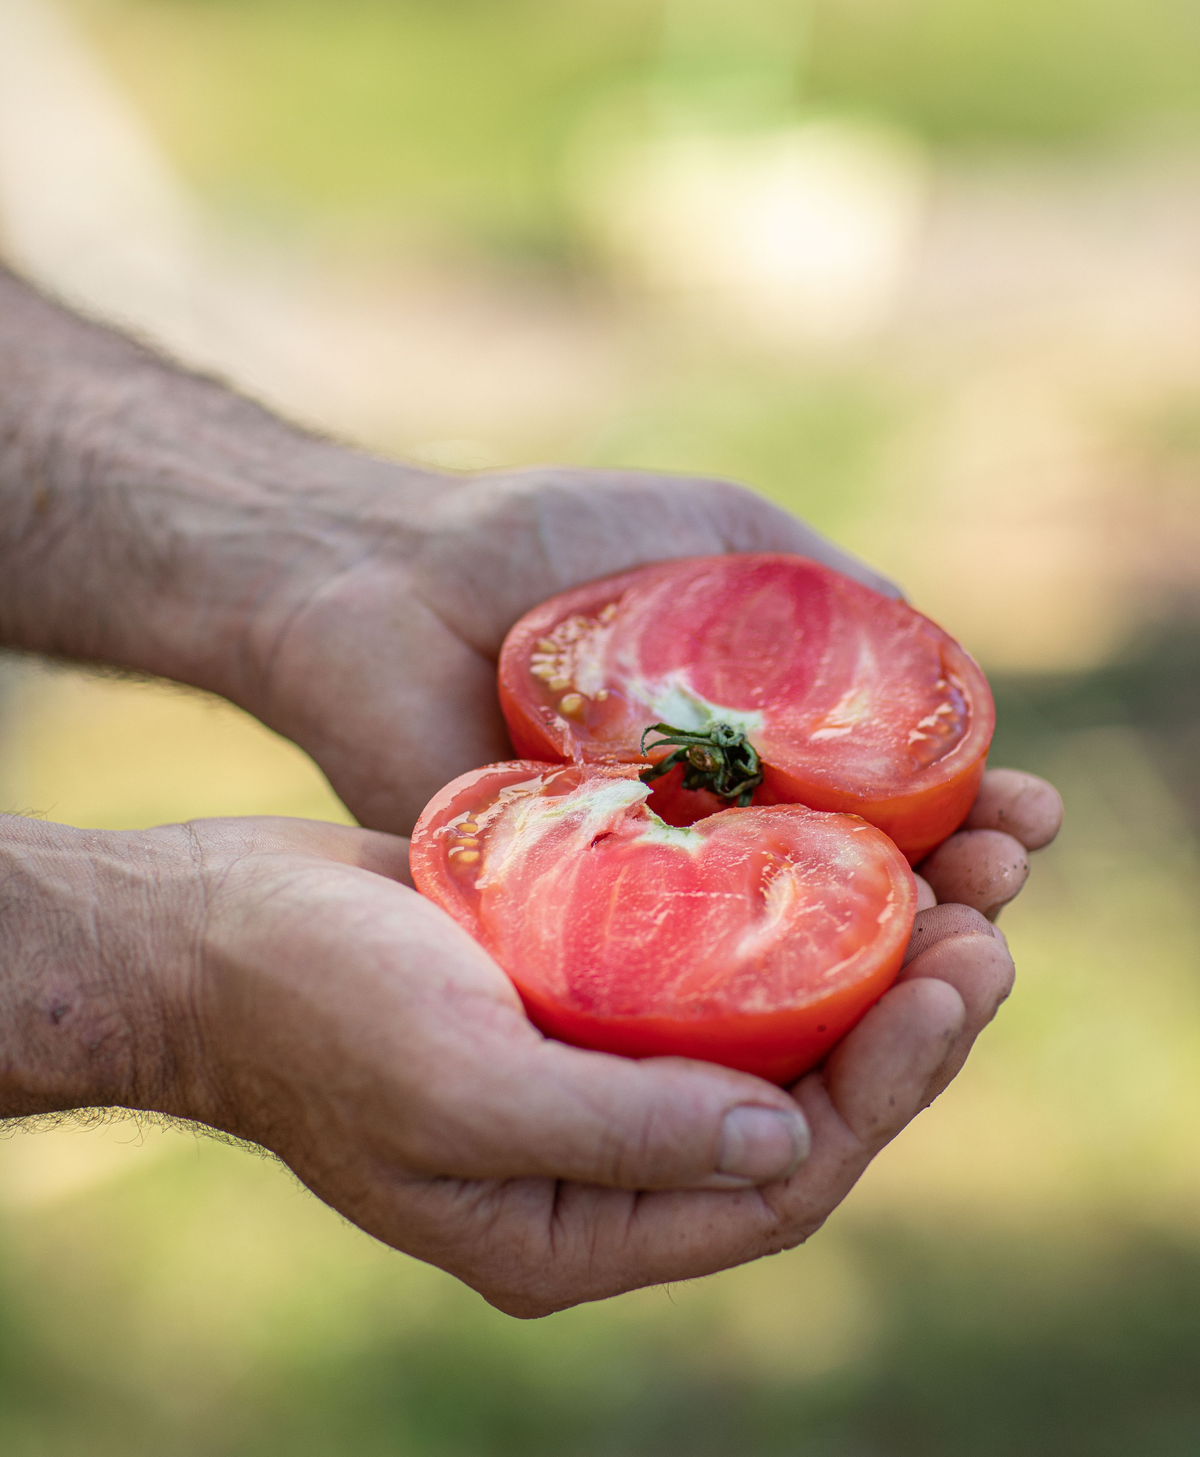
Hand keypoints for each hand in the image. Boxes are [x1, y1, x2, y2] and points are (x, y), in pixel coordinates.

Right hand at [159, 815, 1017, 1316]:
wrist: (212, 925)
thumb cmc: (309, 1012)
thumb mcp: (456, 1089)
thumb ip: (621, 1136)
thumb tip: (793, 1149)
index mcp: (579, 1224)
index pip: (780, 1185)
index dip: (887, 1092)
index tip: (959, 983)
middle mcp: (605, 1157)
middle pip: (797, 1102)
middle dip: (903, 1019)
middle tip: (989, 918)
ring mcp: (596, 1062)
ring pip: (770, 1022)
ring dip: (864, 952)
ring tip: (956, 872)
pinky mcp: (584, 977)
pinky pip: (713, 955)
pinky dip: (783, 907)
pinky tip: (837, 843)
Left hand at [248, 462, 1061, 919]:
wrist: (383, 582)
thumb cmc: (541, 539)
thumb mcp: (711, 529)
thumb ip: (818, 584)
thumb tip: (937, 653)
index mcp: (755, 744)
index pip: (891, 802)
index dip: (973, 816)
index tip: (1030, 817)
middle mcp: (711, 823)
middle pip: (855, 885)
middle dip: (950, 895)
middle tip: (1003, 889)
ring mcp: (643, 881)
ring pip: (775, 947)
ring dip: (878, 962)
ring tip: (957, 948)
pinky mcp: (565, 923)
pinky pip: (666, 978)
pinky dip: (744, 996)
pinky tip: (820, 1000)